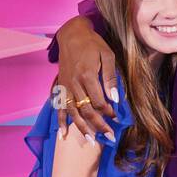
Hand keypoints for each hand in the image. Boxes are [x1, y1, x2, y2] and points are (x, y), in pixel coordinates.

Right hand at [53, 17, 118, 142]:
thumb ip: (111, 78)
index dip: (109, 113)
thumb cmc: (93, 44)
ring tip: (91, 141)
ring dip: (82, 128)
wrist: (72, 34)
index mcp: (87, 75)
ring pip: (73, 112)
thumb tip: (115, 99)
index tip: (117, 119)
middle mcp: (74, 83)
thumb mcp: (107, 55)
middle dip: (99, 126)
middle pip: (86, 111)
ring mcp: (66, 86)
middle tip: (110, 137)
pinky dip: (61, 121)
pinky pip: (59, 107)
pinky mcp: (61, 86)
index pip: (99, 102)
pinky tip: (63, 134)